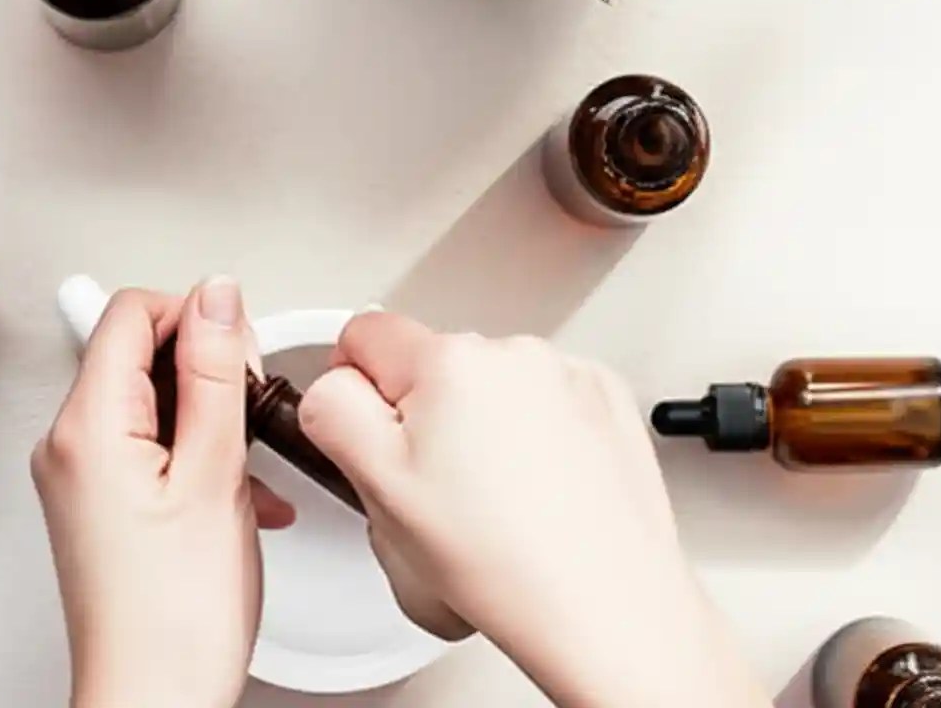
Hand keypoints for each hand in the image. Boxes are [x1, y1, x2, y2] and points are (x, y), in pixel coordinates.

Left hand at [33, 278, 294, 707]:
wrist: (153, 699)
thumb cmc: (175, 617)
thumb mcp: (213, 475)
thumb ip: (214, 373)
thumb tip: (214, 296)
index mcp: (87, 428)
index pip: (130, 313)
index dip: (195, 316)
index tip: (237, 352)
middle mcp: (69, 447)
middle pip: (137, 354)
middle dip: (204, 370)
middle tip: (245, 412)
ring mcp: (80, 478)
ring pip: (151, 404)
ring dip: (208, 418)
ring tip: (245, 466)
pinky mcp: (99, 506)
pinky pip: (148, 449)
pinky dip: (197, 456)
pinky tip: (238, 493)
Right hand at [299, 313, 770, 707]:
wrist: (606, 606)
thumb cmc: (504, 563)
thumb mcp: (378, 487)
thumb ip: (333, 411)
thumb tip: (334, 384)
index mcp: (448, 363)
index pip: (363, 335)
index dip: (353, 389)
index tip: (372, 436)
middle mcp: (512, 353)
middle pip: (430, 363)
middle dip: (421, 415)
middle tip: (435, 489)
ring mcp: (566, 375)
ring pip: (488, 385)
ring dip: (479, 426)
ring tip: (494, 501)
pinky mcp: (605, 402)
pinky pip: (543, 402)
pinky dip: (532, 436)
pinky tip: (535, 491)